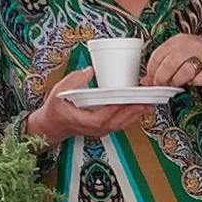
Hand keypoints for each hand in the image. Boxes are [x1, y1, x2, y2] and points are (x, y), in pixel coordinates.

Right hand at [28, 68, 153, 145]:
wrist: (53, 125)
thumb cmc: (56, 109)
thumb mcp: (59, 91)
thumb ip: (74, 81)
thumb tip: (89, 71)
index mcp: (83, 121)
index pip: (101, 118)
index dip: (115, 110)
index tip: (125, 100)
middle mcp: (95, 128)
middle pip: (117, 121)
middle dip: (133, 110)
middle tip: (145, 99)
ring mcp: (101, 130)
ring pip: (122, 124)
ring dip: (136, 113)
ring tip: (148, 102)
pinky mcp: (105, 127)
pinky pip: (121, 123)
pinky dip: (132, 115)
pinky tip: (140, 107)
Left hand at [143, 34, 201, 87]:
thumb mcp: (181, 53)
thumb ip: (164, 64)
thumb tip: (147, 80)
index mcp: (178, 40)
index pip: (157, 55)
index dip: (151, 71)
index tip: (151, 80)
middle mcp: (190, 45)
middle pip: (168, 64)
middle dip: (162, 79)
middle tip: (163, 85)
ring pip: (183, 72)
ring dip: (179, 81)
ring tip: (181, 82)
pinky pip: (200, 79)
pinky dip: (196, 83)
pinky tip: (196, 80)